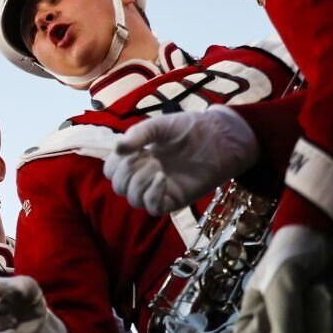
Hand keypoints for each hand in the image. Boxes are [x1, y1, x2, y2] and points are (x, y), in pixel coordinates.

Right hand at [104, 107, 259, 215]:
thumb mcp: (159, 125)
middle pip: (119, 186)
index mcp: (137, 157)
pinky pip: (153, 207)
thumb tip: (116, 149)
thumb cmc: (190, 128)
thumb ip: (137, 135)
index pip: (111, 170)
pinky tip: (161, 178)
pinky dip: (151, 194)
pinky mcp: (174, 200)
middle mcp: (145, 175)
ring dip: (139, 182)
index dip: (115, 163)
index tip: (134, 149)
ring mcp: (159, 189)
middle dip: (127, 172)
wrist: (220, 137)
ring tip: (157, 167)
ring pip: (133, 199)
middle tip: (147, 157)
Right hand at [232, 224, 332, 332]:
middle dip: (293, 326)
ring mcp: (312, 326)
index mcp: (256, 312)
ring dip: (319, 320)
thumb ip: (280, 318)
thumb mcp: (280, 281)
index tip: (263, 321)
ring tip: (321, 290)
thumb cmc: (295, 254)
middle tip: (299, 294)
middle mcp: (282, 325)